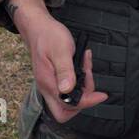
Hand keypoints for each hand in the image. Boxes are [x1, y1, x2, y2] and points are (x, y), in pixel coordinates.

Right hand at [7, 0, 107, 122]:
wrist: (37, 27)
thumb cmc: (48, 36)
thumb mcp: (60, 50)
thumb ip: (65, 70)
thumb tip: (67, 90)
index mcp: (48, 83)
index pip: (69, 104)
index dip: (87, 101)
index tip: (102, 95)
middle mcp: (47, 88)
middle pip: (64, 111)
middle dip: (82, 102)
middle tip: (88, 82)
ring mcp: (49, 85)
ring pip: (68, 100)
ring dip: (82, 88)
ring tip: (85, 66)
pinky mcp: (53, 80)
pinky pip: (68, 88)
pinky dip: (78, 80)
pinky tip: (82, 64)